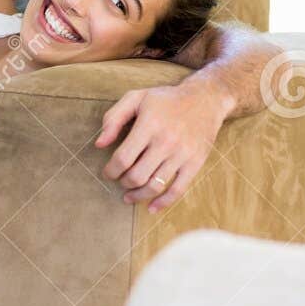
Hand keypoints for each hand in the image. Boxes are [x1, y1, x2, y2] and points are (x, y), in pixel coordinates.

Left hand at [96, 81, 230, 210]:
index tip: (108, 172)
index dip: (111, 170)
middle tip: (120, 180)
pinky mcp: (194, 163)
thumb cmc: (166, 100)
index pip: (123, 158)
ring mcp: (182, 154)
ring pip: (155, 186)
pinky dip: (163, 203)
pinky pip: (177, 190)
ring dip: (137, 195)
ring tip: (129, 195)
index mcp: (149, 125)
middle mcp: (166, 141)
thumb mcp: (137, 98)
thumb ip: (113, 118)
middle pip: (137, 176)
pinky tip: (151, 207)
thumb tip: (99, 144)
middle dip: (123, 182)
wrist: (205, 99)